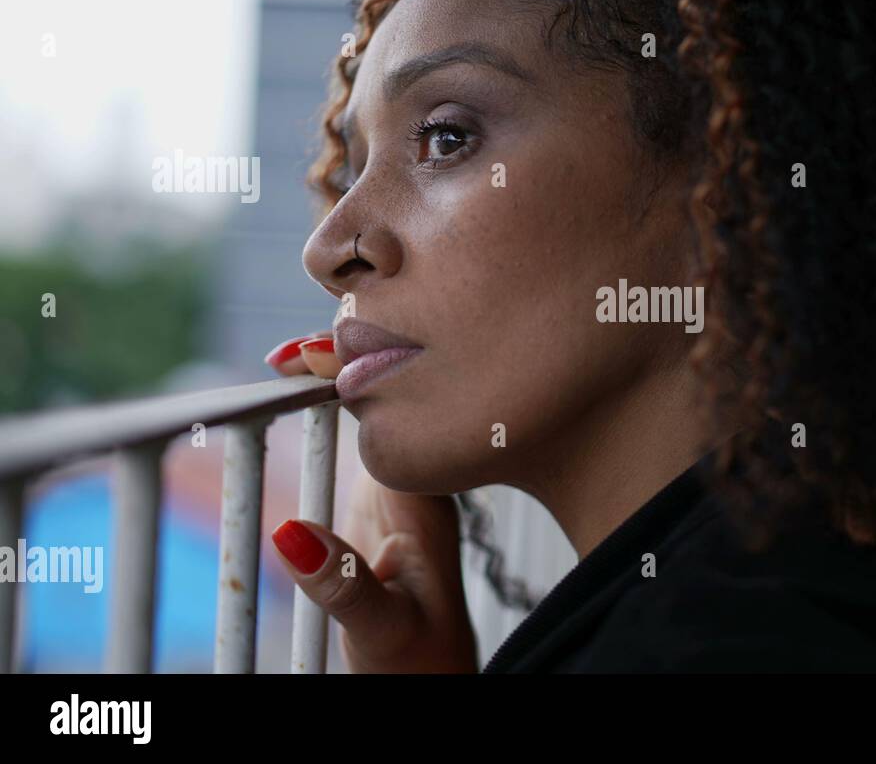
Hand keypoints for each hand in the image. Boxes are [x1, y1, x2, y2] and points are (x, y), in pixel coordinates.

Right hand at [265, 334, 478, 672]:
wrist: (432, 679)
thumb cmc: (422, 662)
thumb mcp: (382, 630)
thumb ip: (342, 587)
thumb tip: (290, 535)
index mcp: (429, 504)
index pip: (399, 418)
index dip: (357, 380)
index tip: (306, 356)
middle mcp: (419, 484)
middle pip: (391, 401)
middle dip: (346, 362)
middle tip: (286, 351)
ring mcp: (398, 487)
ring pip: (376, 413)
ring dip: (338, 378)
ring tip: (286, 359)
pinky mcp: (376, 499)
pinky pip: (356, 437)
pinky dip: (328, 407)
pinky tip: (298, 383)